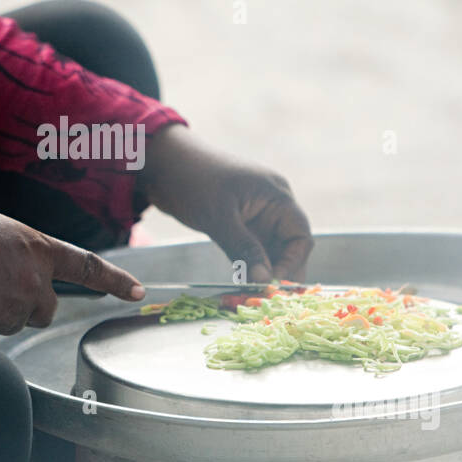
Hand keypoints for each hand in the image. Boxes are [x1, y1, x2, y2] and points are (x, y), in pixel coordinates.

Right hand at [0, 208, 144, 338]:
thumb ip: (24, 253)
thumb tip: (30, 275)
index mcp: (36, 249)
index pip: (86, 266)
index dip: (114, 280)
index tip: (139, 292)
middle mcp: (32, 281)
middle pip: (46, 308)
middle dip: (28, 304)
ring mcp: (13, 308)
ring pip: (15, 321)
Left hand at [138, 125, 312, 283]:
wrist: (161, 164)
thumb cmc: (192, 180)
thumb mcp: (219, 217)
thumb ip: (244, 249)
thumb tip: (264, 280)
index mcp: (276, 196)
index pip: (300, 236)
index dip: (292, 263)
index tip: (273, 285)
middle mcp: (271, 205)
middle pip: (288, 246)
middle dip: (280, 271)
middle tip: (266, 297)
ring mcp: (255, 214)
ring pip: (269, 250)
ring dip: (262, 271)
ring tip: (251, 295)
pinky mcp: (238, 222)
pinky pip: (251, 248)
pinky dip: (248, 264)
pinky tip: (241, 282)